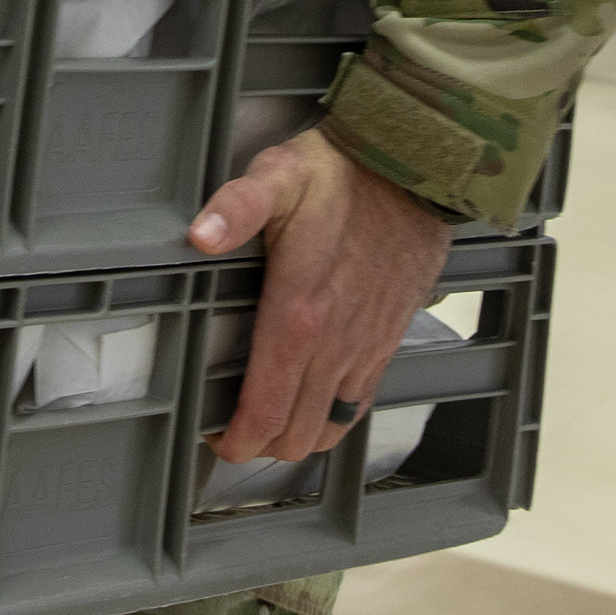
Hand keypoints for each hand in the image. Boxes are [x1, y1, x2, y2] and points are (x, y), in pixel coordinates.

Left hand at [186, 127, 451, 465]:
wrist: (415, 171)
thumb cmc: (342, 176)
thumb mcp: (279, 177)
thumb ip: (236, 208)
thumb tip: (200, 236)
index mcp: (300, 315)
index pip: (265, 411)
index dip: (235, 439)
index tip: (214, 433)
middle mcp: (335, 345)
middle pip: (294, 435)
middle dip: (258, 443)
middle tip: (232, 424)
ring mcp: (366, 349)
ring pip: (329, 429)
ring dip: (295, 434)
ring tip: (267, 415)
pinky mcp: (388, 343)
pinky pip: (359, 404)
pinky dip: (331, 415)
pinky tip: (310, 394)